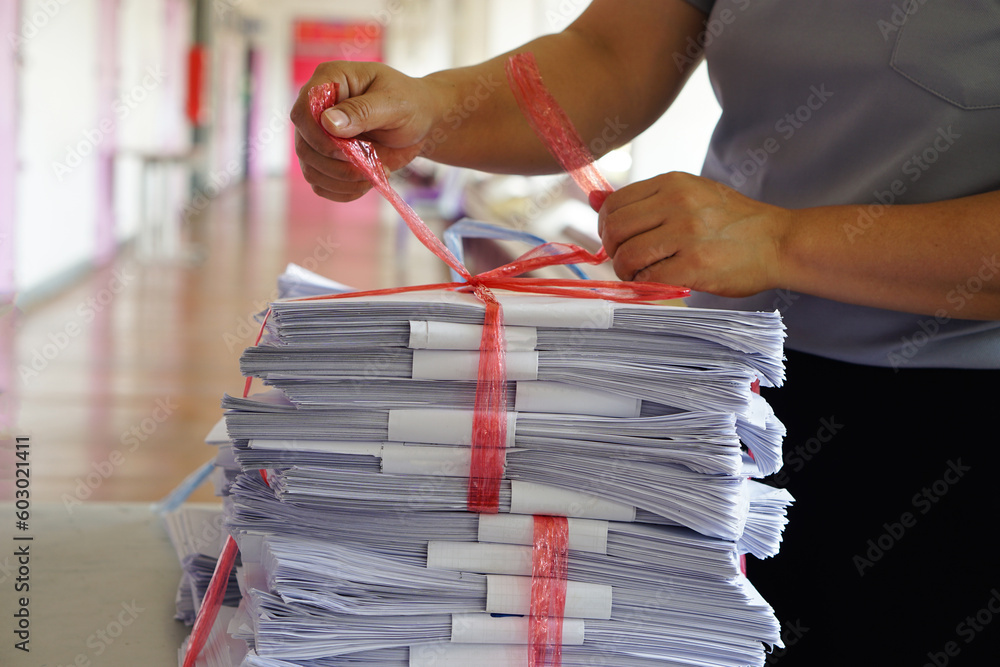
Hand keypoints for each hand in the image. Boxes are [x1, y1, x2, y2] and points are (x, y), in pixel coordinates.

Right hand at [290, 61, 443, 201]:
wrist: (419, 122)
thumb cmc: (409, 104)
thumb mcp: (394, 104)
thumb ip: (362, 112)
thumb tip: (328, 123)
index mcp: (330, 80)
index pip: (303, 110)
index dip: (317, 135)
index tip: (346, 150)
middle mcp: (318, 108)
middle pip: (304, 146)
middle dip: (336, 165)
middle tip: (370, 167)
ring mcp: (319, 136)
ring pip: (311, 170)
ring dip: (342, 181)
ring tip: (373, 175)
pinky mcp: (327, 160)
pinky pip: (322, 185)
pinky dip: (344, 191)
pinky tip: (367, 183)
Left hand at [597, 172, 790, 296]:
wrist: (779, 242)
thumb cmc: (734, 222)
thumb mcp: (692, 194)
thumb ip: (646, 200)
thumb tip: (594, 199)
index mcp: (673, 183)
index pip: (615, 203)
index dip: (607, 226)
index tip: (618, 239)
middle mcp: (677, 203)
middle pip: (614, 229)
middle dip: (612, 250)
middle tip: (626, 260)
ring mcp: (686, 234)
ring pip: (626, 256)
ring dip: (626, 272)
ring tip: (642, 274)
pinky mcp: (694, 266)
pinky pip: (648, 279)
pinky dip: (645, 286)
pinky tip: (658, 283)